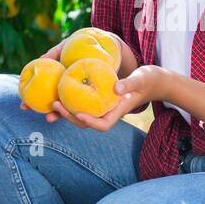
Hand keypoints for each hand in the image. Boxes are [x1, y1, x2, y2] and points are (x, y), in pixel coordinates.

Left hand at [27, 65, 167, 131]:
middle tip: (55, 104)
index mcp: (118, 111)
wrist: (152, 80)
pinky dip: (71, 101)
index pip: (102, 125)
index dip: (89, 122)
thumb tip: (115, 87)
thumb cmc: (149, 79)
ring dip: (66, 111)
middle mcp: (108, 112)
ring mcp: (103, 107)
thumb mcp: (141, 79)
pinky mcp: (99, 99)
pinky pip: (83, 103)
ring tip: (52, 103)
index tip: (79, 114)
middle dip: (70, 116)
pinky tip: (59, 93)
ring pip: (82, 113)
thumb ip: (129, 84)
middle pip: (87, 122)